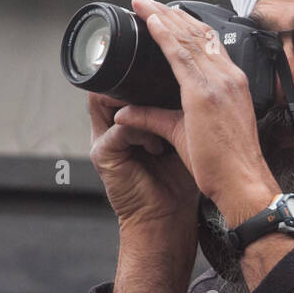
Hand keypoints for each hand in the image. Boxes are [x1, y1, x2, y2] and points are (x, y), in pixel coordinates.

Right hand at [87, 89, 198, 230]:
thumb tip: (191, 79)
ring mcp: (103, 139)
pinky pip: (121, 128)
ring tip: (163, 127)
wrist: (168, 218)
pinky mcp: (102, 154)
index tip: (168, 74)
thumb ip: (177, 111)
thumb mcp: (181, 137)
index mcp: (129, 121)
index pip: (124, 86)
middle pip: (111, 90)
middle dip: (139, 89)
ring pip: (111, 103)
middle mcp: (111, 126)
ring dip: (142, 110)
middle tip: (166, 94)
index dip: (141, 77)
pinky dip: (143, 133)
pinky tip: (158, 148)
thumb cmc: (178, 182)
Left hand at [111, 0, 279, 225]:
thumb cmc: (225, 164)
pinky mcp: (205, 93)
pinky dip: (165, 35)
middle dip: (170, 14)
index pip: (208, 44)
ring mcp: (219, 82)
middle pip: (197, 34)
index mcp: (232, 83)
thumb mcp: (186, 131)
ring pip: (188, 38)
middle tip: (146, 2)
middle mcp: (229, 77)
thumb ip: (156, 117)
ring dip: (163, 17)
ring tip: (142, 4)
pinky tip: (151, 22)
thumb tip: (127, 111)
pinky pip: (182, 55)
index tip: (165, 14)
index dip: (186, 25)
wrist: (242, 183)